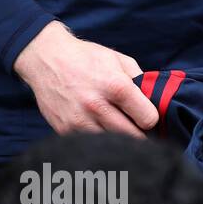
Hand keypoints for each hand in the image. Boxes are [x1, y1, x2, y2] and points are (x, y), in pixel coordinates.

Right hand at [13, 21, 159, 136]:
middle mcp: (97, 105)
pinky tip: (100, 129)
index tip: (146, 116)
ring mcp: (80, 120)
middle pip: (133, 137)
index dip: (151, 119)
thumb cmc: (86, 59)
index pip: (148, 119)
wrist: (44, 58)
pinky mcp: (66, 130)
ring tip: (119, 128)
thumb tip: (158, 103)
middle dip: (140, 134)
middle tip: (137, 128)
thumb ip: (141, 81)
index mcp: (115, 86)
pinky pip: (92, 144)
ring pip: (114, 144)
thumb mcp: (118, 60)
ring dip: (121, 140)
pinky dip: (101, 141)